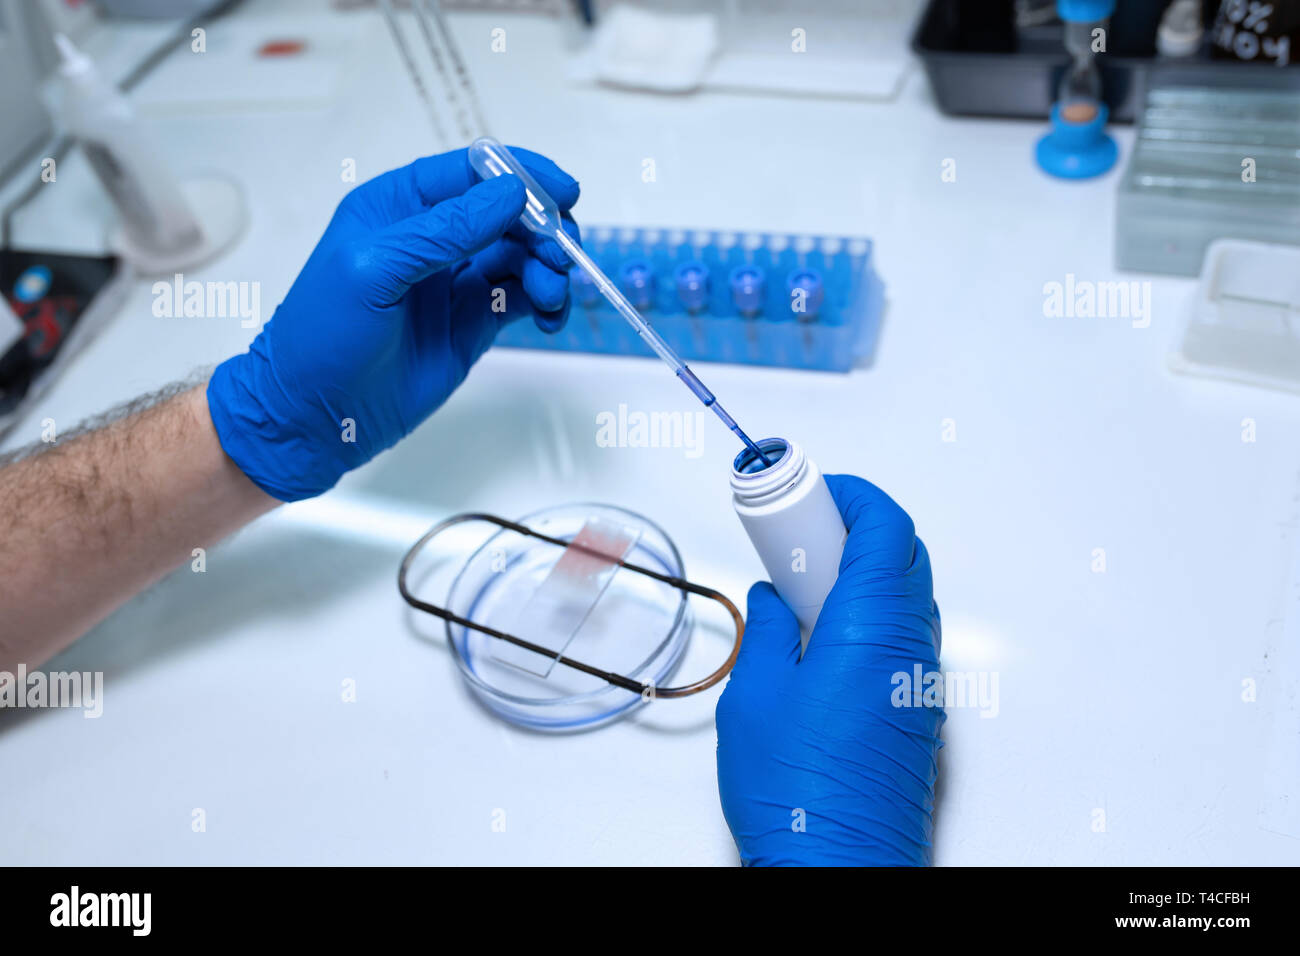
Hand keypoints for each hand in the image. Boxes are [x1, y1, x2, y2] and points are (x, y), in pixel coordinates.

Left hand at [207, 146, 580, 500]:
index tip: (563, 193)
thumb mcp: (374, 270)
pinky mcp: (471, 323)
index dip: (522, 176)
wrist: (314, 417)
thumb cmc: (323, 337)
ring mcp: (454, 281)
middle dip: (543, 228)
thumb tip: (510, 194)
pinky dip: (546, 301)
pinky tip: (551, 316)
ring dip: (548, 268)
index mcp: (398, 207)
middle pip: (508, 212)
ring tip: (551, 296)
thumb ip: (443, 230)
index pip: (472, 171)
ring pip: (522, 255)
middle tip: (563, 256)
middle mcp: (431, 237)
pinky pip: (522, 297)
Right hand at [716, 474, 944, 865]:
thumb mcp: (755, 696)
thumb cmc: (799, 793)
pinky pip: (901, 635)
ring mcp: (918, 680)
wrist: (841, 867)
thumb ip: (768, 632)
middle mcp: (909, 646)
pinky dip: (867, 613)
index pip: (885, 526)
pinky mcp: (915, 711)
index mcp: (872, 626)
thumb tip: (773, 601)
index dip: (851, 495)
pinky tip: (819, 639)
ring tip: (800, 587)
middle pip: (902, 552)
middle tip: (799, 534)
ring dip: (860, 571)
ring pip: (904, 593)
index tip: (809, 491)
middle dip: (853, 526)